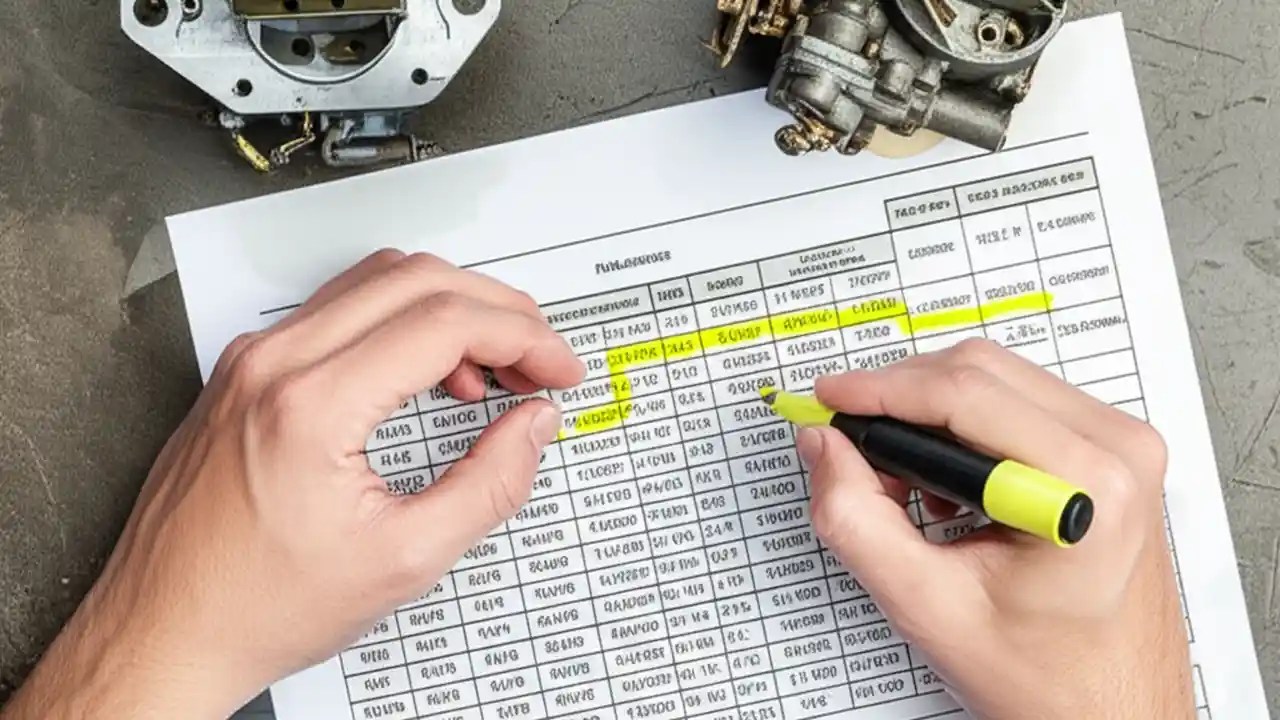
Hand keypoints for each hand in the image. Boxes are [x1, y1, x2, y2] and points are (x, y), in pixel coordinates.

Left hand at [1, 251, 584, 719]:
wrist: (165, 630)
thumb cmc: (256, 606)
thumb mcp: (403, 560)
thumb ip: (489, 484)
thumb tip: (533, 426)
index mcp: (310, 404)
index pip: (444, 321)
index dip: (522, 337)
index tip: (557, 369)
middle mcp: (273, 363)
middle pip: (416, 278)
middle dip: (498, 309)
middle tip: (538, 358)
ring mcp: (253, 360)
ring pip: (377, 281)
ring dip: (450, 308)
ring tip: (493, 368)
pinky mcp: (246, 371)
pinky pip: (340, 310)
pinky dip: (402, 323)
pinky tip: (430, 374)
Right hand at [799, 339, 1192, 719]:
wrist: (1114, 710)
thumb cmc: (1049, 679)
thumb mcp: (928, 607)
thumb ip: (857, 521)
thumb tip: (823, 446)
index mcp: (1089, 486)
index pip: (964, 396)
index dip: (880, 390)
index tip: (828, 400)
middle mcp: (1120, 449)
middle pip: (979, 371)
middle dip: (899, 401)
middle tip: (853, 455)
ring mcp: (1123, 444)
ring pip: (994, 378)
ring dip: (928, 415)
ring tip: (903, 488)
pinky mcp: (1112, 449)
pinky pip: (1018, 400)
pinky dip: (962, 428)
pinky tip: (946, 490)